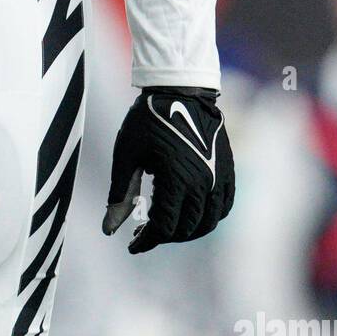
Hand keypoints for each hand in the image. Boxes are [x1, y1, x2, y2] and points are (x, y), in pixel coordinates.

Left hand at [103, 87, 233, 253]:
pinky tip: (191, 215)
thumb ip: (119, 193)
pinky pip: (223, 208)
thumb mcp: (126, 154)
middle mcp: (203, 184)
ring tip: (166, 226)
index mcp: (176, 179)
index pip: (164, 227)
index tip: (132, 244)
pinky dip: (209, 218)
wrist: (180, 90)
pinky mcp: (228, 172)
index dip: (146, 241)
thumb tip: (108, 229)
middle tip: (144, 232)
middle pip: (186, 229)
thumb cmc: (147, 120)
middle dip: (164, 236)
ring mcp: (219, 179)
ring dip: (187, 231)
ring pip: (208, 223)